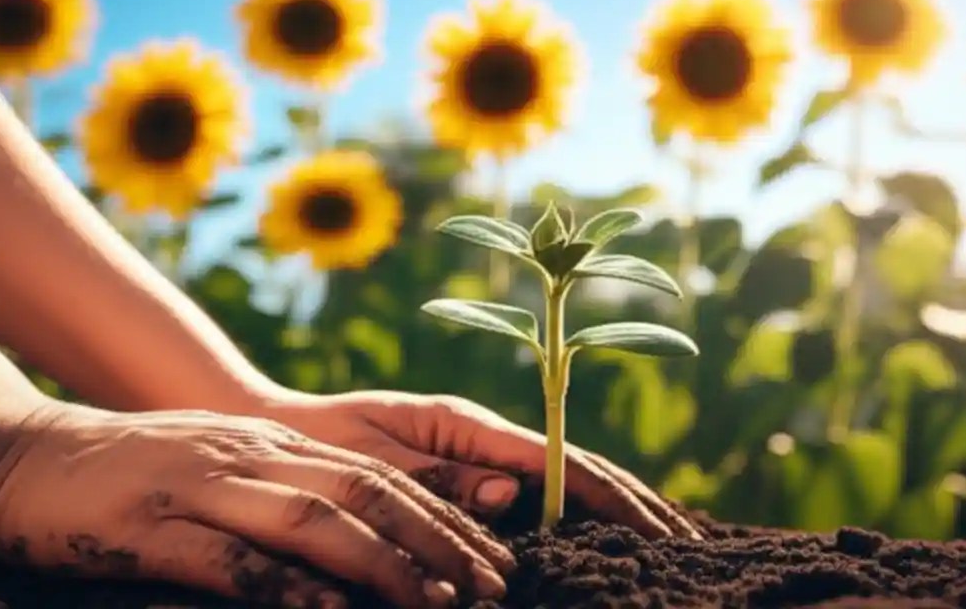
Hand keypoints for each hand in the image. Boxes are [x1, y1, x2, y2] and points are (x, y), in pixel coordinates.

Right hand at [0, 403, 514, 608]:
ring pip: (313, 520)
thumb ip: (289, 486)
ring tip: (436, 603)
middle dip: (438, 541)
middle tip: (491, 586)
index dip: (444, 517)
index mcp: (273, 442)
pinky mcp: (149, 528)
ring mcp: (201, 487)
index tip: (492, 558)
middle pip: (367, 493)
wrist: (27, 453)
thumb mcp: (224, 462)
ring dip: (383, 563)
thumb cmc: (134, 470)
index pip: (381, 476)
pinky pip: (229, 560)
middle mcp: (251, 455)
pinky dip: (283, 584)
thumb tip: (363, 535)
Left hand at [265, 391, 701, 539]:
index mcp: (463, 425)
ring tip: (667, 538)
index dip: (611, 495)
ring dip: (614, 507)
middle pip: (575, 469)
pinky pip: (533, 494)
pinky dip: (576, 511)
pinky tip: (601, 535)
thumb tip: (514, 492)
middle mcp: (480, 437)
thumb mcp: (372, 457)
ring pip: (562, 480)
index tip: (660, 525)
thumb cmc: (318, 441)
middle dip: (632, 502)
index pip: (555, 462)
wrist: (275, 427)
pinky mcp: (464, 473)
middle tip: (690, 541)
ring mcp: (476, 454)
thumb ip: (439, 475)